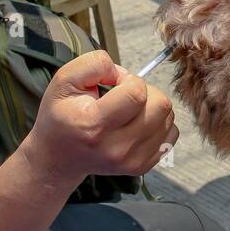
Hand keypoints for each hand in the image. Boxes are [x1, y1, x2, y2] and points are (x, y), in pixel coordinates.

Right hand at [26, 51, 177, 180]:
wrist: (58, 157)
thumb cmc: (61, 116)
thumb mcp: (64, 80)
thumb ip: (93, 64)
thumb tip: (123, 72)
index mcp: (94, 125)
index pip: (136, 94)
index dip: (130, 79)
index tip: (116, 84)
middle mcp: (115, 148)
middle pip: (160, 107)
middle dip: (147, 91)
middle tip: (126, 95)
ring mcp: (131, 161)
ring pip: (169, 119)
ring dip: (154, 106)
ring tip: (130, 110)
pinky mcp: (142, 167)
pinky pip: (171, 134)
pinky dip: (160, 123)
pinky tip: (139, 123)